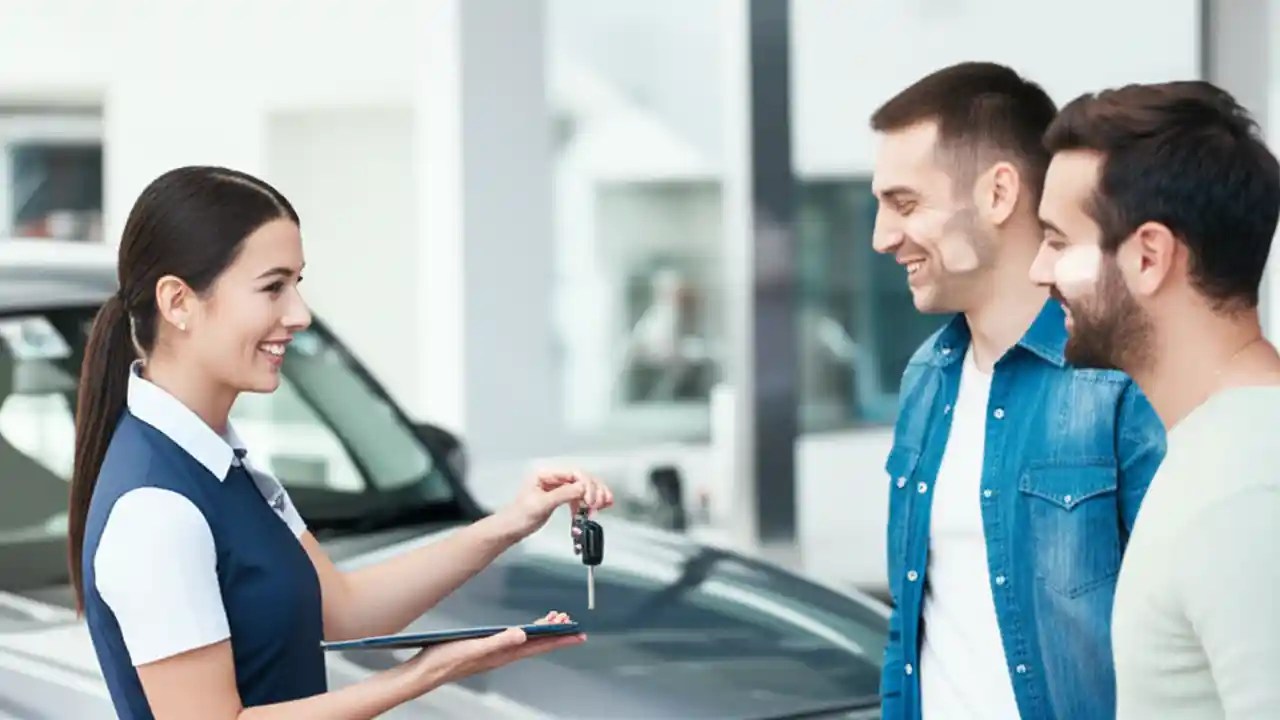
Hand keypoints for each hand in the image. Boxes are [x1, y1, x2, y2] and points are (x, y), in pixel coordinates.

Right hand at [404, 611, 583, 690]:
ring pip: (526, 642)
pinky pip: (513, 641)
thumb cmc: (446, 661)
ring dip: (542, 632)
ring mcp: (495, 652)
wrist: (425, 671)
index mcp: (503, 653)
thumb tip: (523, 634)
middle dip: (556, 633)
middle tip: (572, 624)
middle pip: (537, 643)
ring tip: (555, 622)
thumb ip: (499, 641)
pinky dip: (525, 633)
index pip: (539, 645)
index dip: (560, 638)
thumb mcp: (474, 647)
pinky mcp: (486, 649)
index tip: (577, 633)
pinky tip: (524, 631)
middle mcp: (503, 654)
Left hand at [495, 470, 613, 538]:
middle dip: (594, 490)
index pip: (574, 473)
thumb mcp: (541, 504)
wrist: (510, 529)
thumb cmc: (519, 516)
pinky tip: (593, 510)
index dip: (587, 485)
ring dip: (594, 497)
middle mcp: (553, 478)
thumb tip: (583, 488)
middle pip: (582, 479)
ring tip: (602, 507)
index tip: (591, 500)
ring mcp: (557, 487)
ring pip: (583, 488)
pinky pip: (579, 497)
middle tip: (599, 504)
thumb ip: (563, 494)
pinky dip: (588, 504)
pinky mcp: (560, 497)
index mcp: (545, 474)